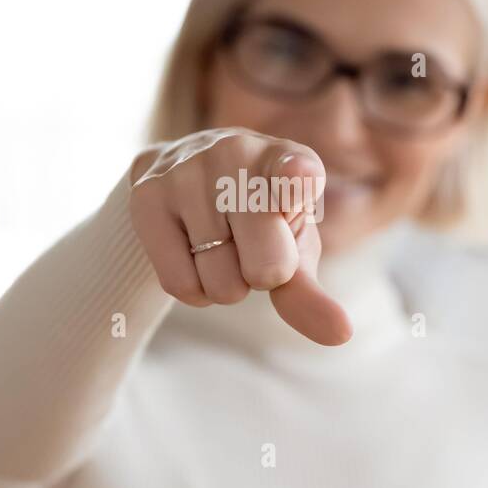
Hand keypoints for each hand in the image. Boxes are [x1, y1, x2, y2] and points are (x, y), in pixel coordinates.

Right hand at [128, 128, 351, 345]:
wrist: (184, 182)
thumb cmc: (257, 221)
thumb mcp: (291, 248)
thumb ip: (311, 291)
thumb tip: (340, 334)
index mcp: (288, 159)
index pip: (296, 172)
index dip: (297, 183)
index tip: (296, 179)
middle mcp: (236, 153)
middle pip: (266, 267)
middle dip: (262, 277)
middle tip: (251, 247)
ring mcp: (186, 171)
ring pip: (220, 281)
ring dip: (224, 283)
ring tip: (219, 244)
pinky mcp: (146, 196)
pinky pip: (180, 283)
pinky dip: (194, 290)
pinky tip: (192, 254)